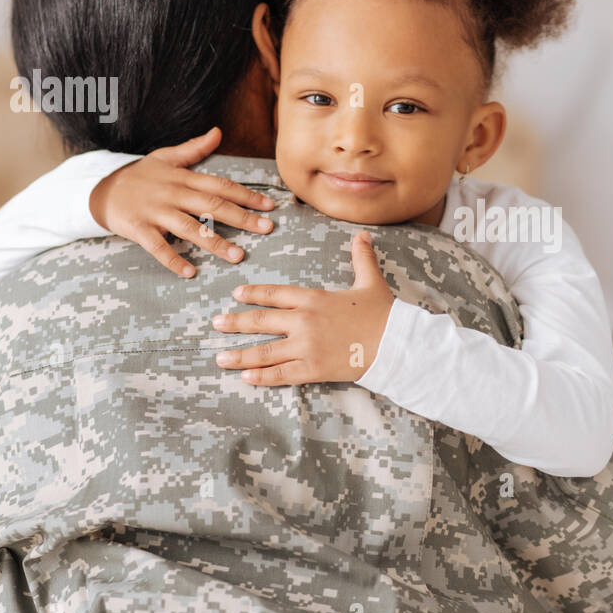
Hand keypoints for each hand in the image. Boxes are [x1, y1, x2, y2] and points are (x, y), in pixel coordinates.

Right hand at [89, 126, 276, 277]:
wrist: (98, 188)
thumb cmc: (139, 175)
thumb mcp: (165, 158)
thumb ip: (194, 149)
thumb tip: (218, 132)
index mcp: (183, 178)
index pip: (221, 186)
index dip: (247, 195)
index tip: (270, 206)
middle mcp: (172, 194)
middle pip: (212, 205)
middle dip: (241, 218)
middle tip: (267, 229)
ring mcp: (155, 212)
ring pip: (189, 228)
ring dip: (214, 242)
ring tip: (238, 256)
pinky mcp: (138, 229)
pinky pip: (158, 247)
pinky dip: (173, 259)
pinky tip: (190, 272)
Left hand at [212, 231, 394, 384]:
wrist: (396, 343)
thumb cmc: (384, 313)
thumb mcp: (371, 281)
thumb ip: (361, 258)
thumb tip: (363, 234)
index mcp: (313, 298)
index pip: (275, 294)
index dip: (253, 294)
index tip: (236, 295)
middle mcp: (304, 321)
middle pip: (261, 321)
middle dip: (235, 322)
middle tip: (216, 324)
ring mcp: (306, 347)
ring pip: (265, 351)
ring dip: (239, 354)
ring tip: (220, 358)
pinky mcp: (313, 369)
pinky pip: (280, 374)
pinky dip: (261, 377)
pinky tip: (245, 377)